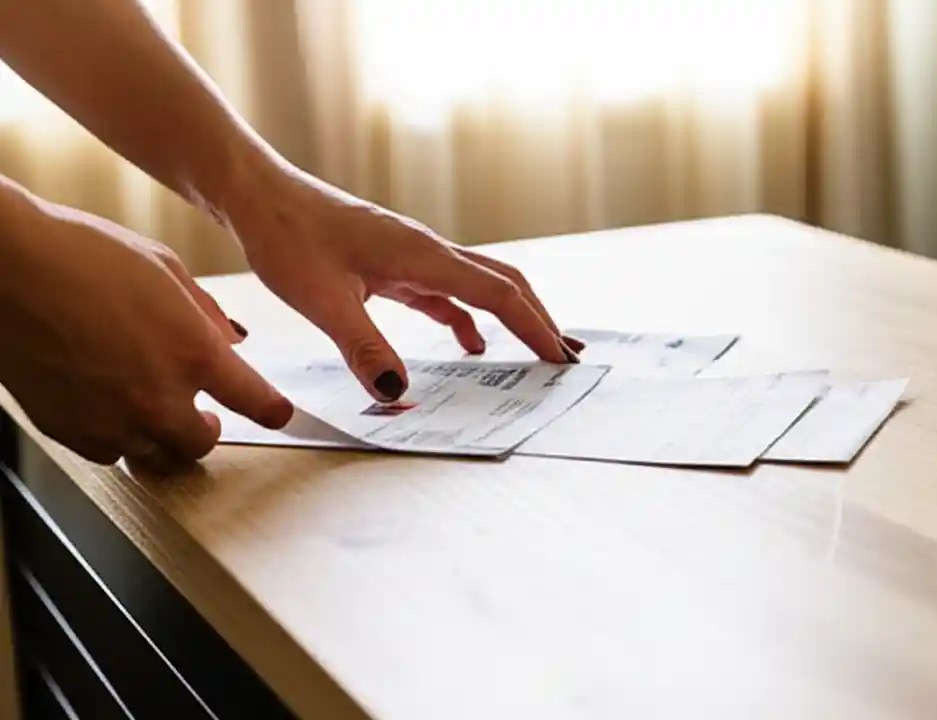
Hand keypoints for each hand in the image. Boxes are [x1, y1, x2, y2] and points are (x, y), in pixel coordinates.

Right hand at [0, 200, 292, 466]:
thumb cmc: (81, 254)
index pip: (254, 401)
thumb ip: (205, 313)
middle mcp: (157, 397)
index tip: (278, 414)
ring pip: (154, 454)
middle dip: (207, 428)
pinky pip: (108, 453)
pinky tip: (110, 408)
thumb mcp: (164, 268)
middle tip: (204, 414)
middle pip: (202, 444)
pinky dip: (117, 438)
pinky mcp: (69, 430)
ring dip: (160, 435)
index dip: (272, 410)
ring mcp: (111, 420)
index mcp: (194, 353)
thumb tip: (230, 342)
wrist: (2, 268)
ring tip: (150, 407)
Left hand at [225, 164, 578, 401]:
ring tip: (535, 352)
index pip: (497, 294)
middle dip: (539, 321)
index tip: (560, 358)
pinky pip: (448, 291)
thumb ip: (365, 348)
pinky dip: (469, 317)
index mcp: (422, 256)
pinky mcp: (397, 263)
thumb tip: (398, 394)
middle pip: (505, 283)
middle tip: (565, 358)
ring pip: (481, 285)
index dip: (534, 328)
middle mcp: (429, 251)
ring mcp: (415, 255)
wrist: (259, 195)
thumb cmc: (287, 237)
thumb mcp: (323, 300)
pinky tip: (471, 343)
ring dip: (511, 317)